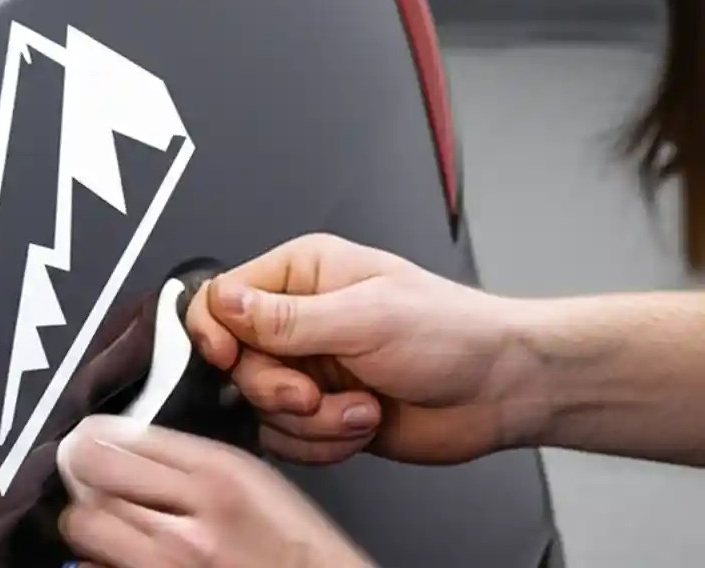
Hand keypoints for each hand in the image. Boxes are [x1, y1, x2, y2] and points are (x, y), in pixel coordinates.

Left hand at [56, 415, 371, 567]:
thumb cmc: (296, 551)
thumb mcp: (256, 482)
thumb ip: (193, 459)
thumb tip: (126, 443)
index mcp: (218, 476)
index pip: (118, 435)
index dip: (93, 437)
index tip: (89, 440)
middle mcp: (189, 522)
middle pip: (89, 474)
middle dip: (84, 475)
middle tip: (92, 481)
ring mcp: (169, 567)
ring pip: (84, 525)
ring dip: (89, 522)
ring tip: (108, 523)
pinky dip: (100, 562)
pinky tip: (122, 556)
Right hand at [185, 233, 541, 464]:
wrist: (502, 389)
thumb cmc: (453, 333)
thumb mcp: (364, 317)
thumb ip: (286, 317)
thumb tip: (224, 304)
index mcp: (301, 275)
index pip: (221, 298)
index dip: (215, 333)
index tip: (229, 359)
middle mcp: (297, 320)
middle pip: (236, 364)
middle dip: (279, 389)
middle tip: (314, 392)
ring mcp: (308, 368)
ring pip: (260, 408)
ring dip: (310, 421)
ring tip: (359, 406)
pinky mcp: (320, 412)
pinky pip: (285, 439)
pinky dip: (321, 443)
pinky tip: (361, 424)